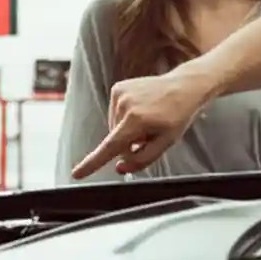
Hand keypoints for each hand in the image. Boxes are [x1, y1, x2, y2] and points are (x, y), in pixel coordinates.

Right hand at [70, 67, 213, 179]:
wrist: (184, 86)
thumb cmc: (178, 115)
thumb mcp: (167, 142)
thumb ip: (142, 159)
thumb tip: (119, 167)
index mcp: (137, 120)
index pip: (111, 147)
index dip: (92, 163)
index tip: (76, 173)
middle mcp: (125, 105)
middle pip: (116, 140)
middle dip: (130, 142)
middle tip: (152, 130)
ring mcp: (120, 93)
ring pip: (115, 127)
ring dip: (128, 128)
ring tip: (149, 117)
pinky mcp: (118, 87)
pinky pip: (115, 113)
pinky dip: (126, 116)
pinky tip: (142, 108)